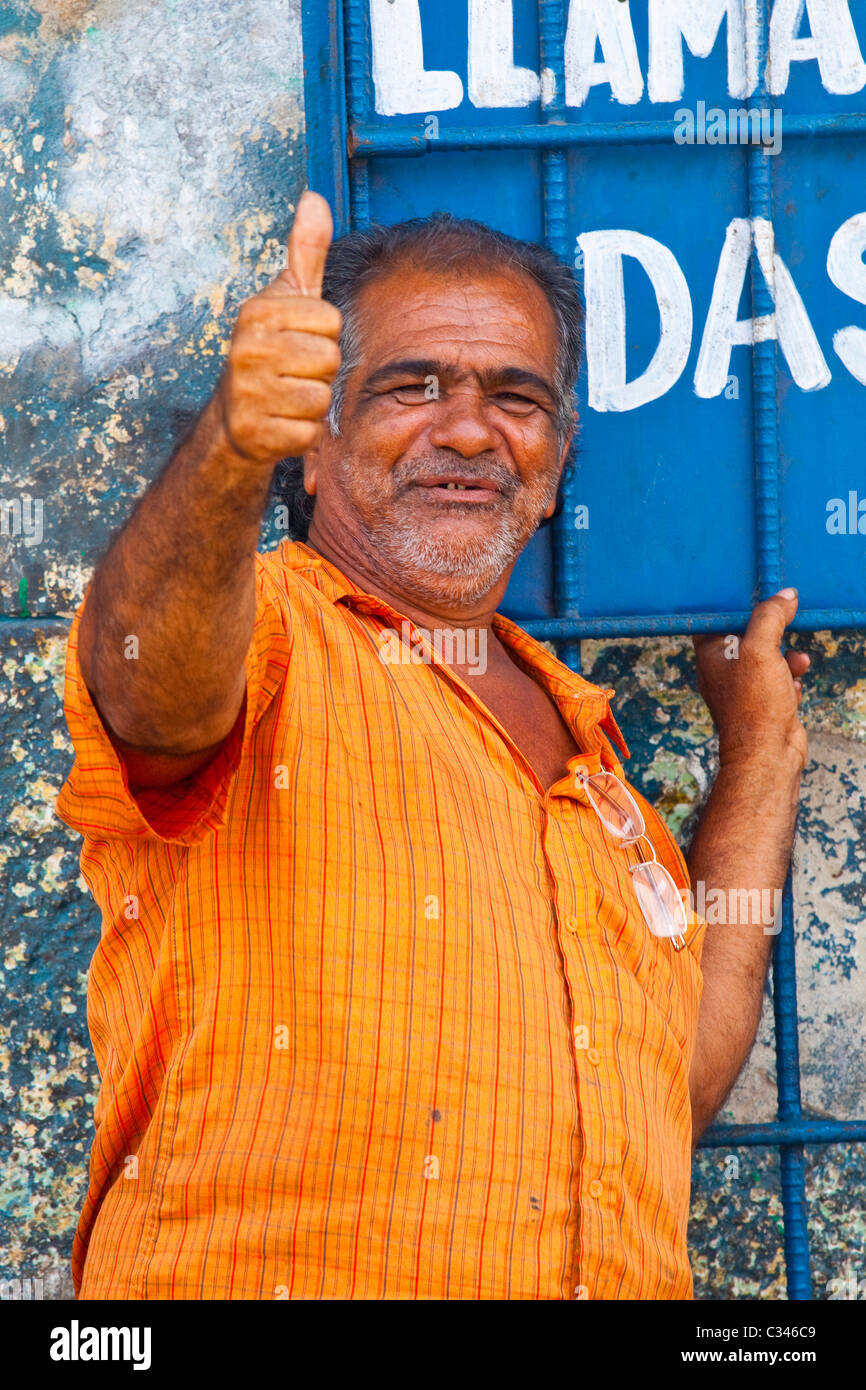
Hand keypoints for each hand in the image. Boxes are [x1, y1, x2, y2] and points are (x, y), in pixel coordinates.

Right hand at [215, 190, 341, 465]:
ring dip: (312, 403)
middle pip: (329, 358)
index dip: (323, 334)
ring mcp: (248, 394)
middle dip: (320, 371)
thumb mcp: (287, 299)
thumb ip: (305, 252)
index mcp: (258, 313)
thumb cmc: (269, 352)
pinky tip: (282, 423)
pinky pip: (310, 432)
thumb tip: (315, 197)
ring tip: (287, 397)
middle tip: (293, 373)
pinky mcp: (256, 434)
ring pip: (321, 397)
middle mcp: (247, 349)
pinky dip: (303, 433)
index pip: (330, 321)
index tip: (297, 340)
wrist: (234, 420)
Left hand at [691, 589, 809, 771]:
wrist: (767, 754)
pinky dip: (789, 680)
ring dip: (787, 657)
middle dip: (772, 631)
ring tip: (799, 662)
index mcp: (709, 655)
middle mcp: (722, 671)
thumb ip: (770, 617)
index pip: (715, 619)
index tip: (758, 594)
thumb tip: (785, 595)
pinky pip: (778, 681)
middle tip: (787, 621)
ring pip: (768, 659)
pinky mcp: (763, 704)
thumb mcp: (761, 649)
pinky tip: (794, 687)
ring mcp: (743, 689)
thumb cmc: (754, 703)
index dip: (735, 605)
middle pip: (747, 637)